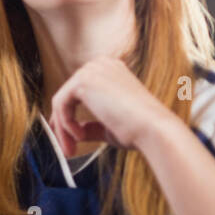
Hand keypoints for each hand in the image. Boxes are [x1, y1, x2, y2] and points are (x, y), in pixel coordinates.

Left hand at [48, 56, 177, 158]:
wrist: (153, 129)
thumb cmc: (139, 130)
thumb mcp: (108, 126)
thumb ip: (91, 126)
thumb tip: (77, 131)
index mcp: (110, 71)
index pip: (78, 93)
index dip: (68, 117)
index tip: (67, 139)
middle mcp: (100, 65)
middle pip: (67, 97)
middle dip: (63, 125)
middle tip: (66, 149)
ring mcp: (91, 69)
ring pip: (61, 102)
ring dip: (63, 129)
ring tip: (71, 149)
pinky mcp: (82, 80)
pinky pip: (61, 104)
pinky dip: (66, 124)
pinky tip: (80, 136)